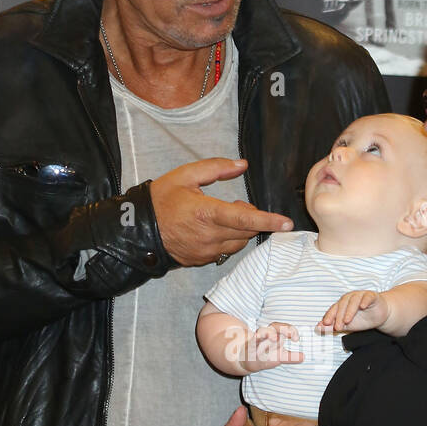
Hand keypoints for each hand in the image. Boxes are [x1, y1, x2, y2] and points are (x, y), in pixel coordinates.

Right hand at [149, 157, 291, 266]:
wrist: (140, 229)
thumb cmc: (162, 199)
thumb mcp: (185, 175)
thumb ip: (216, 168)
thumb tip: (242, 165)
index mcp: (207, 213)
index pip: (246, 218)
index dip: (268, 221)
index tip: (286, 223)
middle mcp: (210, 236)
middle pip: (247, 231)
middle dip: (253, 219)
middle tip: (239, 206)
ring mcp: (207, 251)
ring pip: (239, 243)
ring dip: (241, 230)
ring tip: (225, 216)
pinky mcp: (203, 260)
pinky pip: (226, 251)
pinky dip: (229, 240)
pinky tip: (216, 229)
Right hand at [241, 323, 303, 372]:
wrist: (248, 360)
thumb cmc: (265, 355)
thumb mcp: (280, 357)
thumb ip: (291, 357)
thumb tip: (303, 357)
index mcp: (276, 335)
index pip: (285, 328)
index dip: (291, 331)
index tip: (296, 339)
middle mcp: (267, 335)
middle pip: (275, 326)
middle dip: (283, 328)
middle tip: (291, 335)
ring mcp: (259, 339)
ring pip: (263, 331)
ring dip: (268, 333)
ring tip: (274, 337)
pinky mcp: (251, 345)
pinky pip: (253, 340)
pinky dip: (256, 339)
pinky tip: (257, 338)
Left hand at [317, 289, 386, 333]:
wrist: (378, 315)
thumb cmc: (361, 319)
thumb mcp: (346, 325)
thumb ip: (333, 326)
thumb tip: (319, 328)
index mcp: (342, 304)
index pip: (334, 309)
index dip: (329, 316)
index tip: (326, 324)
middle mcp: (350, 298)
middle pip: (342, 305)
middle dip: (339, 316)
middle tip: (338, 327)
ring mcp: (360, 296)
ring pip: (353, 301)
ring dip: (349, 310)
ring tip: (347, 320)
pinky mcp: (372, 296)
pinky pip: (367, 297)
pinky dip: (364, 301)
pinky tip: (362, 306)